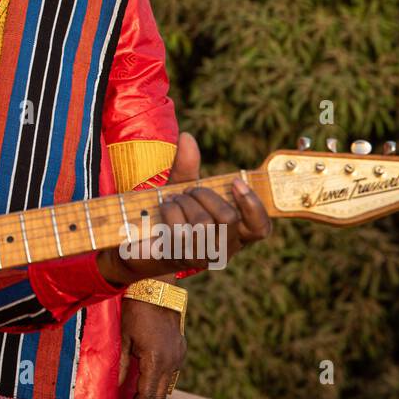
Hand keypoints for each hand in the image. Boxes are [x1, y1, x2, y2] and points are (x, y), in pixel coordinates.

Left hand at [97, 132, 271, 283]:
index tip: (235, 182)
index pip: (260, 228)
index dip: (252, 205)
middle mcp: (224, 249)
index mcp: (234, 233)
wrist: (137, 237)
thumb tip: (187, 137)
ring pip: (204, 223)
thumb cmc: (170, 212)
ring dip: (183, 203)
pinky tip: (164, 208)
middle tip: (187, 192)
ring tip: (172, 200)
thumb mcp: (182, 187)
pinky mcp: (182, 260)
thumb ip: (188, 166)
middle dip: (204, 195)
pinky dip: (170, 211)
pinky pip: (181, 230)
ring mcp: (203, 258)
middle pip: (228, 217)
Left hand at [119, 294, 185, 398]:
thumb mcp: (123, 337)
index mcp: (156, 360)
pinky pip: (172, 372)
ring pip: (167, 385)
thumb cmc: (136, 311)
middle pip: (159, 394)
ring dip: (153, 393)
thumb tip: (115, 386)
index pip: (147, 394)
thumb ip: (121, 364)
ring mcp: (178, 356)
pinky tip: (149, 379)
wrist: (157, 290)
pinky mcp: (181, 350)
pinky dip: (160, 380)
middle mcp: (171, 361)